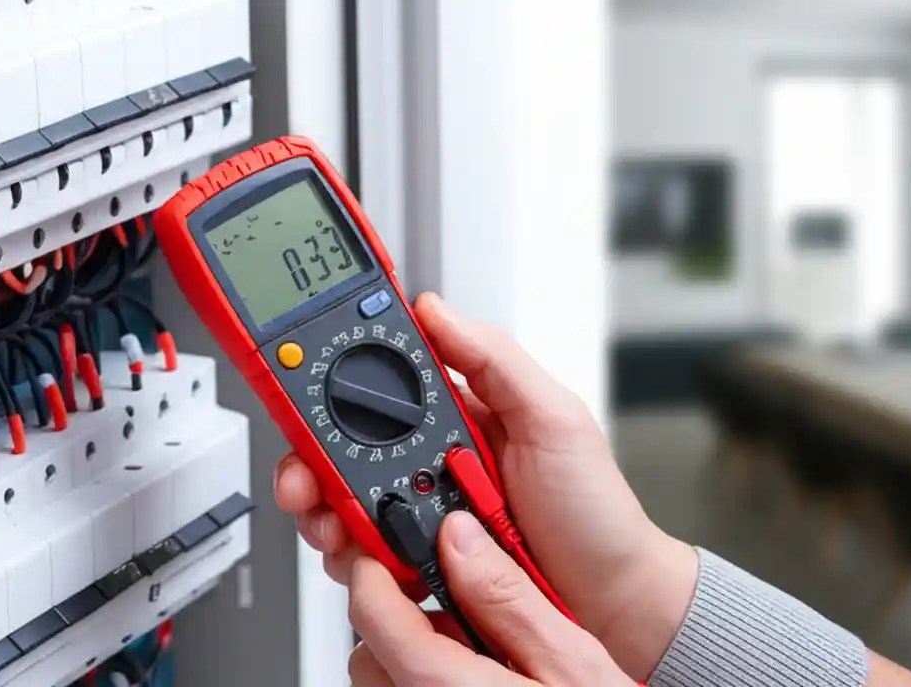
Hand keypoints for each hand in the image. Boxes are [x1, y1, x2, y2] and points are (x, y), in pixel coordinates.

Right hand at [275, 292, 697, 679]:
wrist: (610, 601)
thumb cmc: (593, 510)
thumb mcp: (555, 418)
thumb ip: (495, 359)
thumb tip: (434, 309)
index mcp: (458, 414)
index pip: (381, 383)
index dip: (333, 378)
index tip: (300, 381)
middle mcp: (430, 461)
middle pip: (340, 448)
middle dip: (309, 460)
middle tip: (306, 477)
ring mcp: (420, 515)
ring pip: (341, 505)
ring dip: (324, 513)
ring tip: (340, 525)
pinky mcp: (417, 565)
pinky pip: (363, 559)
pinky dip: (353, 561)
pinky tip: (374, 563)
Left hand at [346, 510, 636, 685]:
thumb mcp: (571, 662)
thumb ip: (506, 598)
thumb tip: (460, 539)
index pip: (375, 622)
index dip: (375, 578)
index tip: (389, 559)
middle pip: (368, 660)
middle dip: (399, 626)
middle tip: (455, 615)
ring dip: (411, 666)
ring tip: (476, 662)